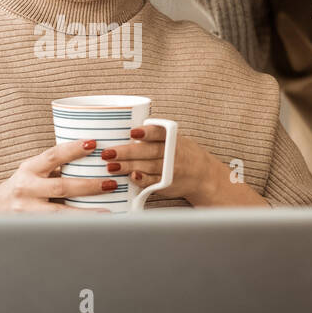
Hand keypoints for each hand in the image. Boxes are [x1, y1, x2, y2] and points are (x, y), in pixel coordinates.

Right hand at [0, 140, 115, 269]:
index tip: (94, 143)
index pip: (52, 155)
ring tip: (108, 214)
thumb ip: (55, 168)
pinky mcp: (31, 229)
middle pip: (61, 186)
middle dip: (89, 185)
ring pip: (60, 214)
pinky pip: (56, 229)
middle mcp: (26, 189)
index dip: (73, 148)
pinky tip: (93, 231)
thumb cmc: (20, 190)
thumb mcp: (32, 173)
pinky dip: (75, 229)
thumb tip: (94, 159)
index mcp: (28, 170)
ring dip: (86, 214)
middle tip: (112, 183)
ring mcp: (27, 212)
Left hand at [100, 124, 218, 204]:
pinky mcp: (167, 184)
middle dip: (127, 152)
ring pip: (148, 166)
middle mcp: (173, 153)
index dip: (146, 132)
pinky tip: (131, 177)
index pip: (159, 133)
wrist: (203, 176)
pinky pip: (153, 182)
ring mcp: (170, 169)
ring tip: (110, 166)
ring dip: (128, 166)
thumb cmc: (181, 153)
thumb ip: (153, 134)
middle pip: (149, 151)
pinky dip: (142, 180)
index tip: (132, 132)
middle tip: (108, 152)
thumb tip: (119, 128)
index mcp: (172, 138)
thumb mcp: (173, 139)